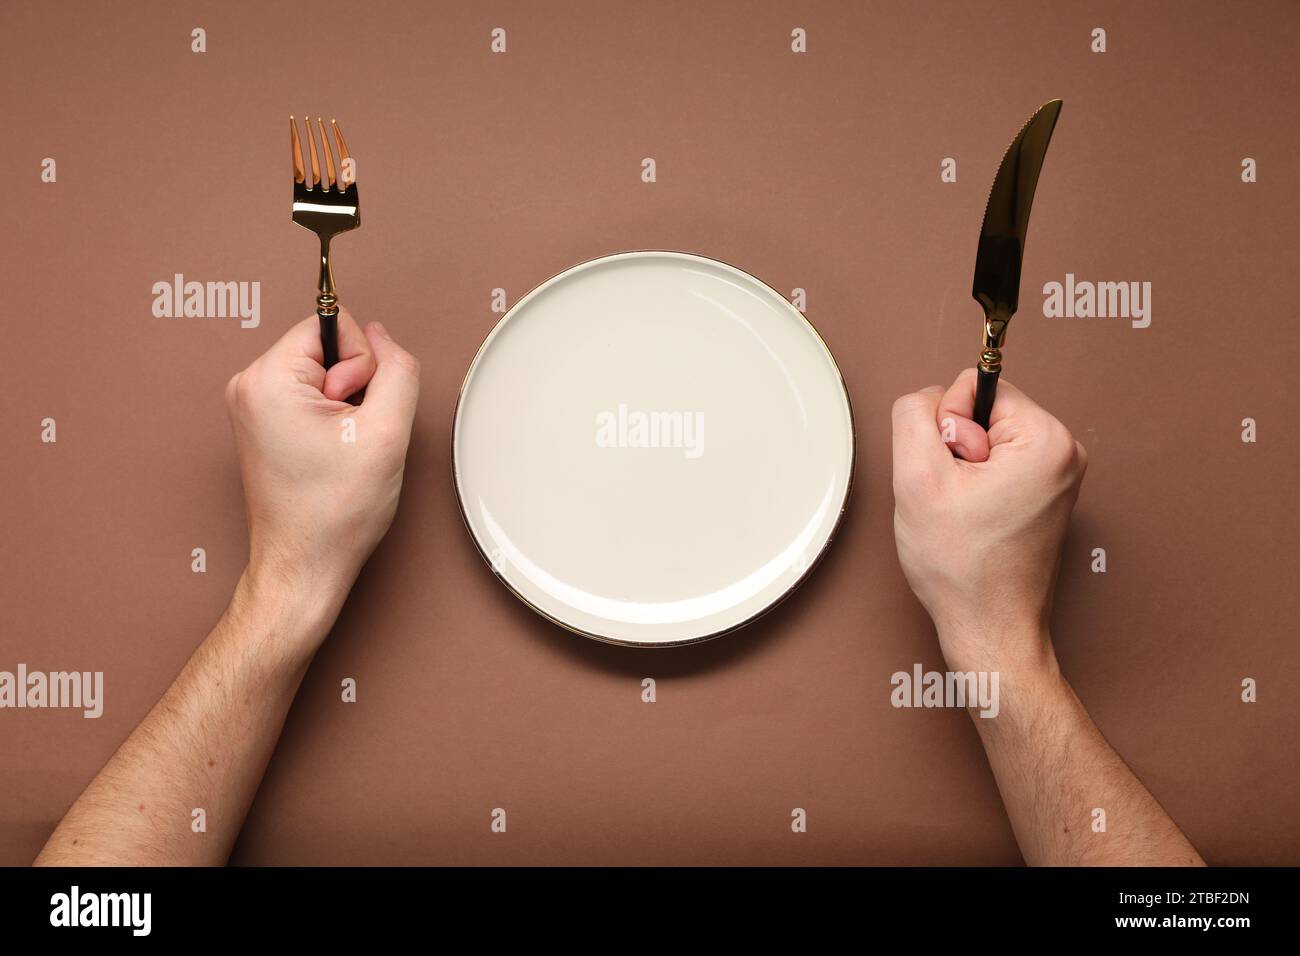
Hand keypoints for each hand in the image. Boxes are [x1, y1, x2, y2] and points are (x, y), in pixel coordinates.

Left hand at [225, 310, 419, 635]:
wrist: (304, 566)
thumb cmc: (333, 513)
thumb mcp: (388, 432)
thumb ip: (397, 368)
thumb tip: (383, 336)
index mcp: (267, 379)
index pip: (332, 325)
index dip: (362, 366)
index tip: (353, 413)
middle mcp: (248, 386)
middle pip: (326, 347)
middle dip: (353, 386)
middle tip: (347, 437)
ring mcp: (251, 406)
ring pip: (323, 373)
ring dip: (345, 406)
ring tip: (339, 449)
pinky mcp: (261, 424)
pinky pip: (311, 396)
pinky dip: (331, 420)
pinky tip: (331, 453)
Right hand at [890, 369, 1086, 673]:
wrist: (989, 630)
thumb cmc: (963, 569)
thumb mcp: (915, 476)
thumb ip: (913, 415)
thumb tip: (928, 399)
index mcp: (1047, 439)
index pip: (974, 386)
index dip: (946, 426)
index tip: (953, 475)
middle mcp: (1064, 452)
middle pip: (982, 412)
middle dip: (955, 450)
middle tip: (957, 500)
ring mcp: (1059, 476)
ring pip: (985, 440)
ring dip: (961, 472)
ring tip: (965, 513)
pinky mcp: (1046, 496)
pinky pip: (996, 465)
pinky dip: (975, 487)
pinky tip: (973, 521)